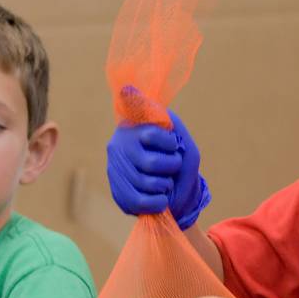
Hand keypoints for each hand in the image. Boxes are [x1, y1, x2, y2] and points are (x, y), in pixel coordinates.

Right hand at [106, 88, 210, 228]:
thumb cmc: (181, 163)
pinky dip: (158, 203)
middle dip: (171, 168)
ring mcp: (115, 169)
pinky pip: (139, 201)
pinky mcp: (117, 193)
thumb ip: (169, 123)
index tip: (174, 145)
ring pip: (145, 183)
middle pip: (151, 163)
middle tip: (173, 167)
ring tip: (166, 182)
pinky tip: (161, 199)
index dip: (168, 144)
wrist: (180, 195)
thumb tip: (130, 94)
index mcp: (133, 127)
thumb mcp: (183, 141)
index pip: (150, 133)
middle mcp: (118, 145)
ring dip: (165, 186)